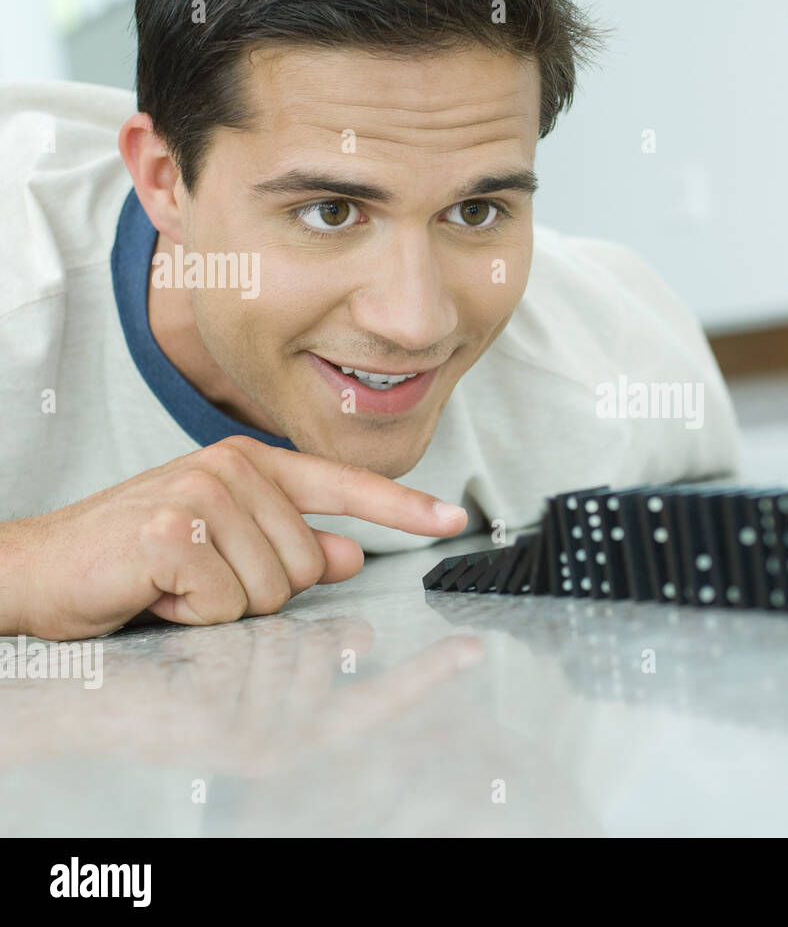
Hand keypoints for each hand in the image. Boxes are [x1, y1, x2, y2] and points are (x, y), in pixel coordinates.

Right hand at [0, 435, 466, 639]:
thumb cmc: (135, 561)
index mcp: (252, 465)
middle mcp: (233, 467)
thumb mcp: (223, 551)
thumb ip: (291, 548)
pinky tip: (157, 592)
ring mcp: (202, 492)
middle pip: (311, 564)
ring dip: (224, 608)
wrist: (39, 570)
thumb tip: (351, 554)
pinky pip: (227, 602)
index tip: (454, 520)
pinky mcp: (172, 529)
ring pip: (275, 588)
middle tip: (200, 581)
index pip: (344, 486)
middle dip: (261, 593)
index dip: (404, 509)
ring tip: (176, 585)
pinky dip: (193, 614)